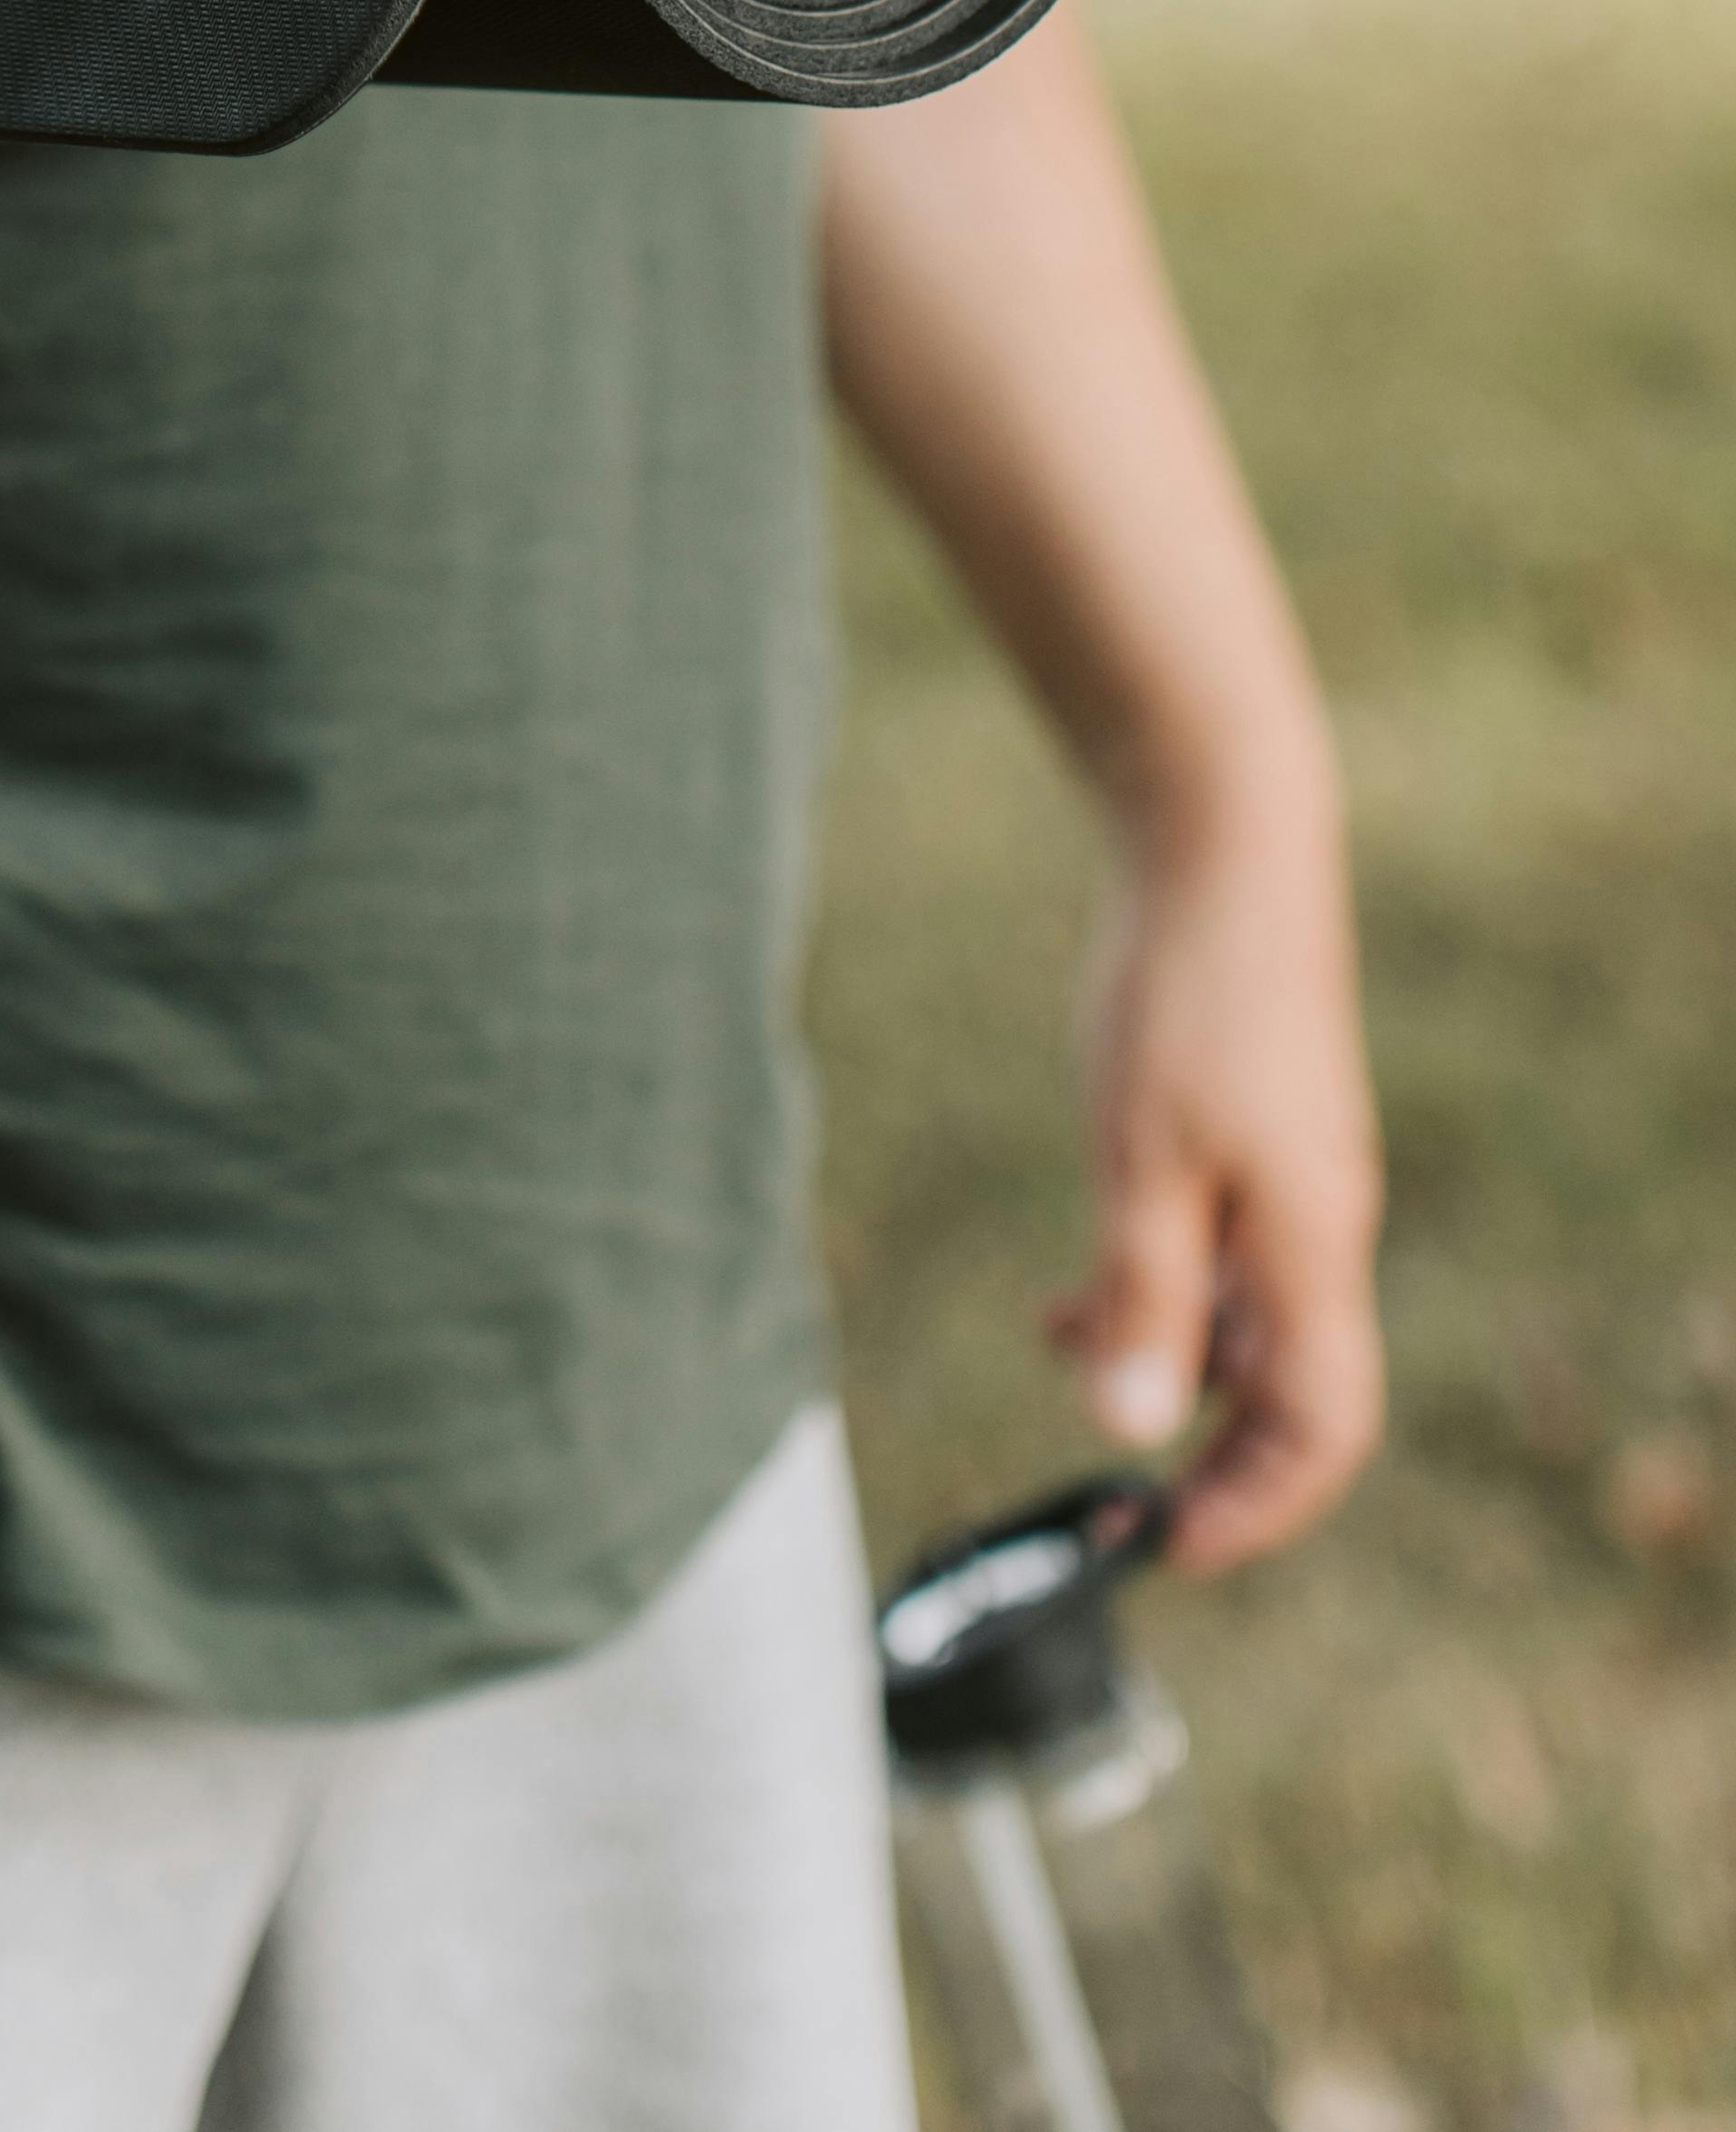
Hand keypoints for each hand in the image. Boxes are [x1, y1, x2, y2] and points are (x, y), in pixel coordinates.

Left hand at [1048, 798, 1384, 1572]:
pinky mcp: (1259, 1125)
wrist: (1223, 840)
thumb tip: (1133, 1433)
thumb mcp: (1141, 1160)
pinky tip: (1076, 1287)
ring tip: (1060, 1357)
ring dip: (1169, 1358)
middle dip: (1210, 1452)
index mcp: (1311, 1246)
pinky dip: (1160, 1284)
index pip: (1323, 1429)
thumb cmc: (1186, 995)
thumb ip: (1142, 1298)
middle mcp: (1319, 1223)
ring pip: (1249, 1316)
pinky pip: (1226, 1249)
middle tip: (1117, 1494)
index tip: (1167, 1543)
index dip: (1257, 1505)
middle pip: (1293, 1388)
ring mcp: (1294, 1172)